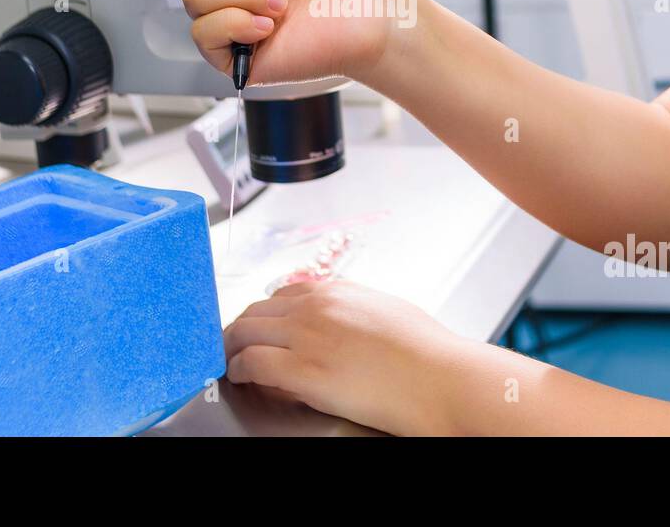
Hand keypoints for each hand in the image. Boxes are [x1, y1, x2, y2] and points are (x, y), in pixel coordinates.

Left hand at [223, 280, 469, 434]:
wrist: (439, 378)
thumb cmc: (426, 351)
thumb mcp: (387, 310)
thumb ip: (355, 307)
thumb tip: (341, 317)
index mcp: (337, 291)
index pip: (282, 294)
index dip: (265, 313)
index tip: (261, 326)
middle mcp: (315, 307)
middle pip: (255, 311)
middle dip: (240, 329)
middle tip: (235, 345)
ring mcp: (307, 337)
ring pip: (244, 333)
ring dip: (232, 347)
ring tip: (230, 361)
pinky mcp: (303, 371)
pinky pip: (252, 363)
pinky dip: (238, 369)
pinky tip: (238, 377)